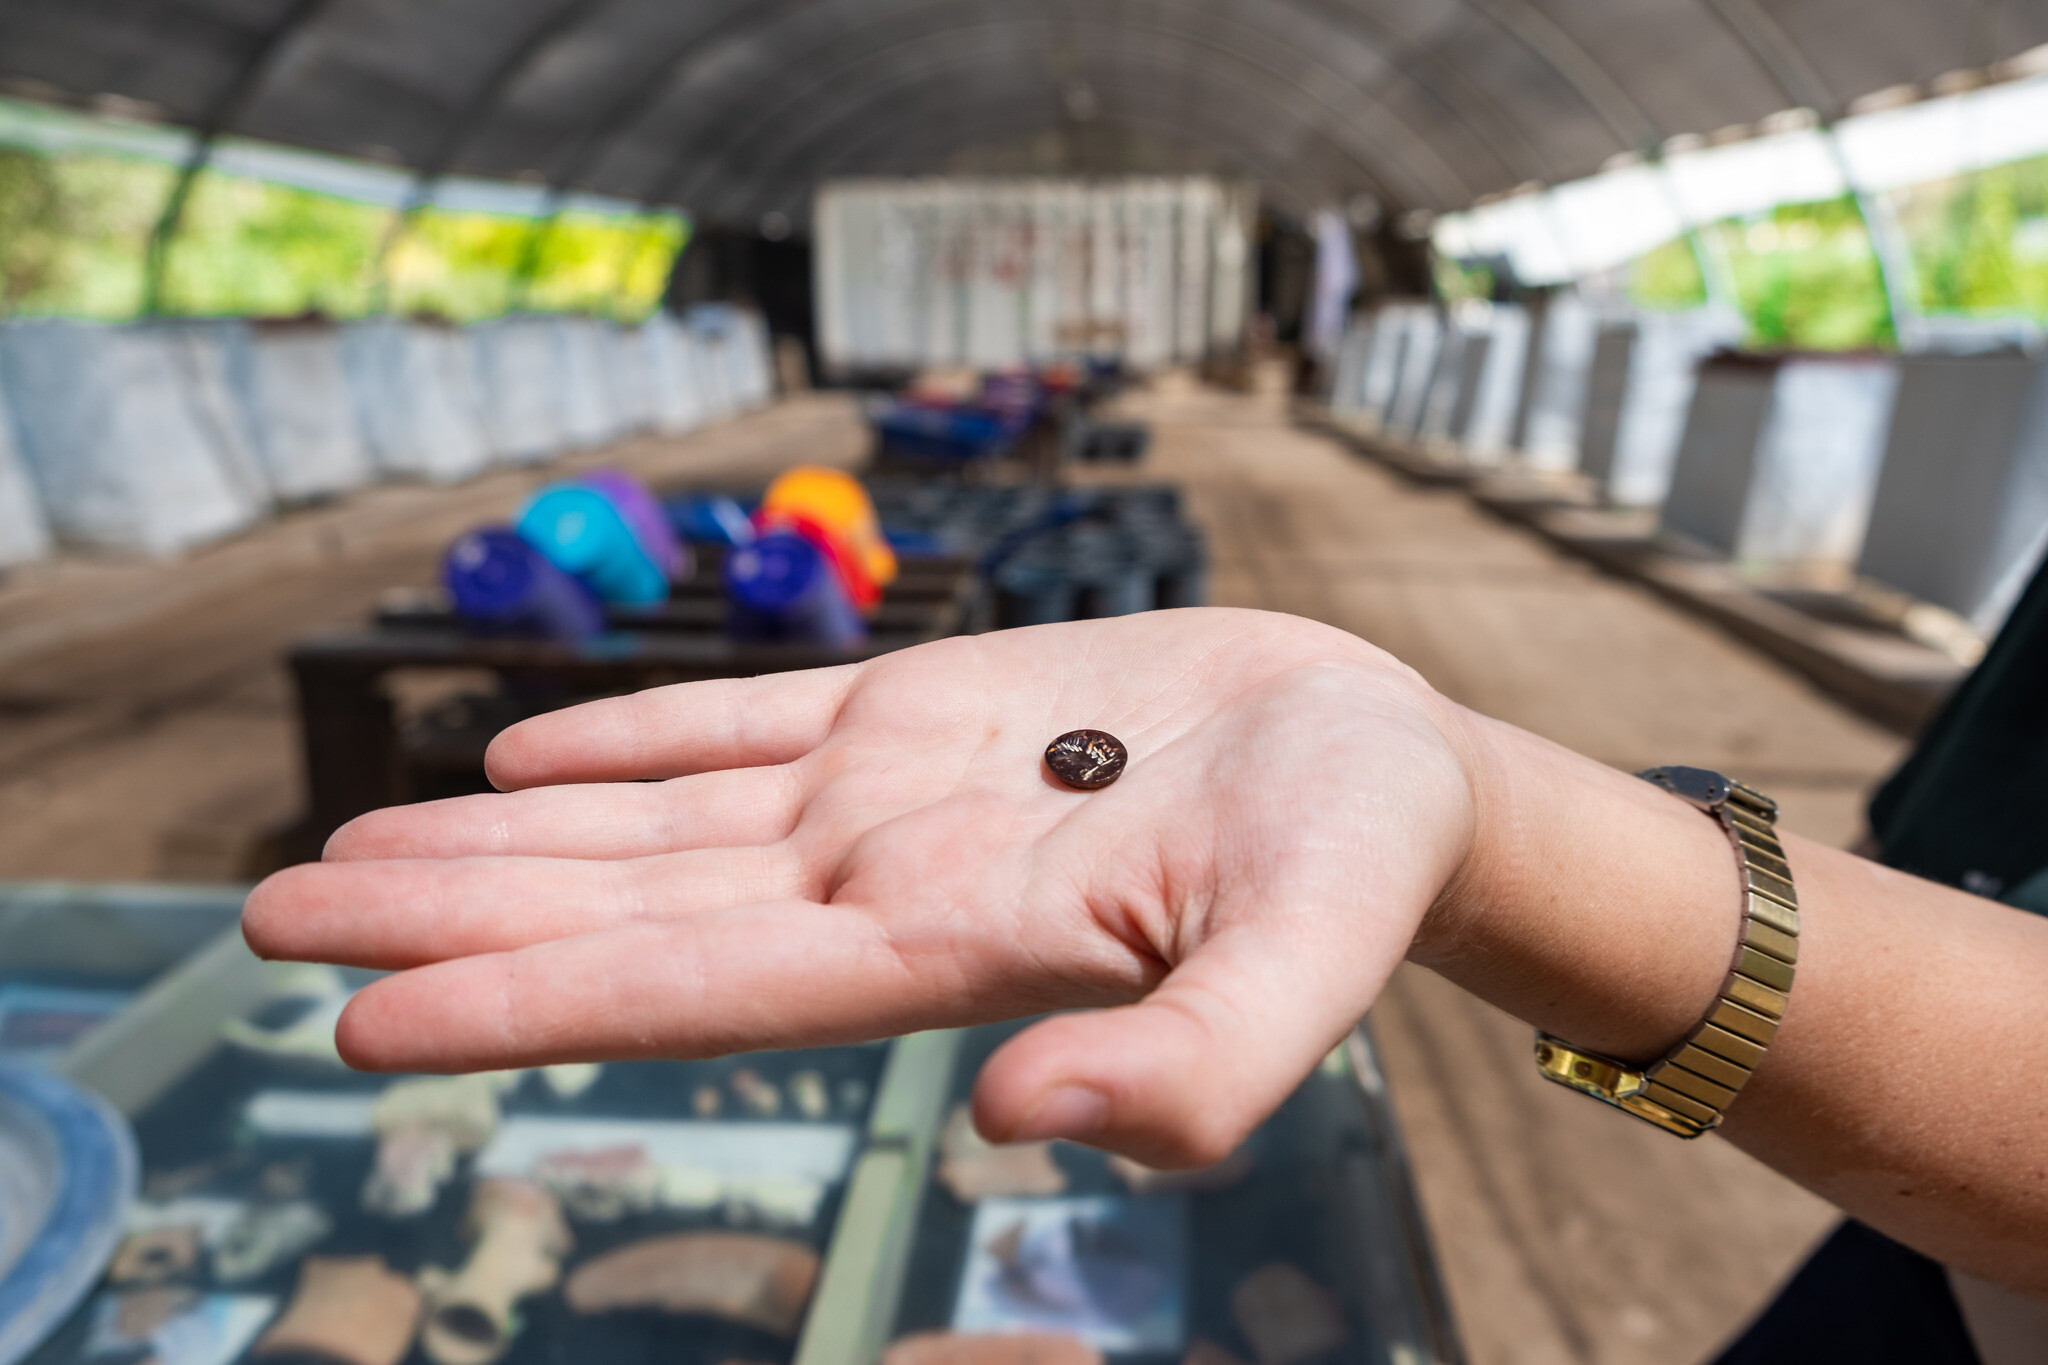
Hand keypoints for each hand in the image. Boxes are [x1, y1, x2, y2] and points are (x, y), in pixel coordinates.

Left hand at [244, 608, 1477, 1165]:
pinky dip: (625, 737)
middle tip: (270, 924)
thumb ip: (1198, 1064)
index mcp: (951, 949)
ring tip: (348, 853)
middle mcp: (885, 880)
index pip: (702, 990)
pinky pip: (741, 724)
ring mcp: (892, 793)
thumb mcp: (1313, 955)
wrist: (1389, 758)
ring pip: (654, 817)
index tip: (367, 1026)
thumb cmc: (1364, 856)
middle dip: (451, 919)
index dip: (532, 1004)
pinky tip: (518, 750)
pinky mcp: (924, 710)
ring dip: (498, 836)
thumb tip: (1030, 1131)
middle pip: (629, 907)